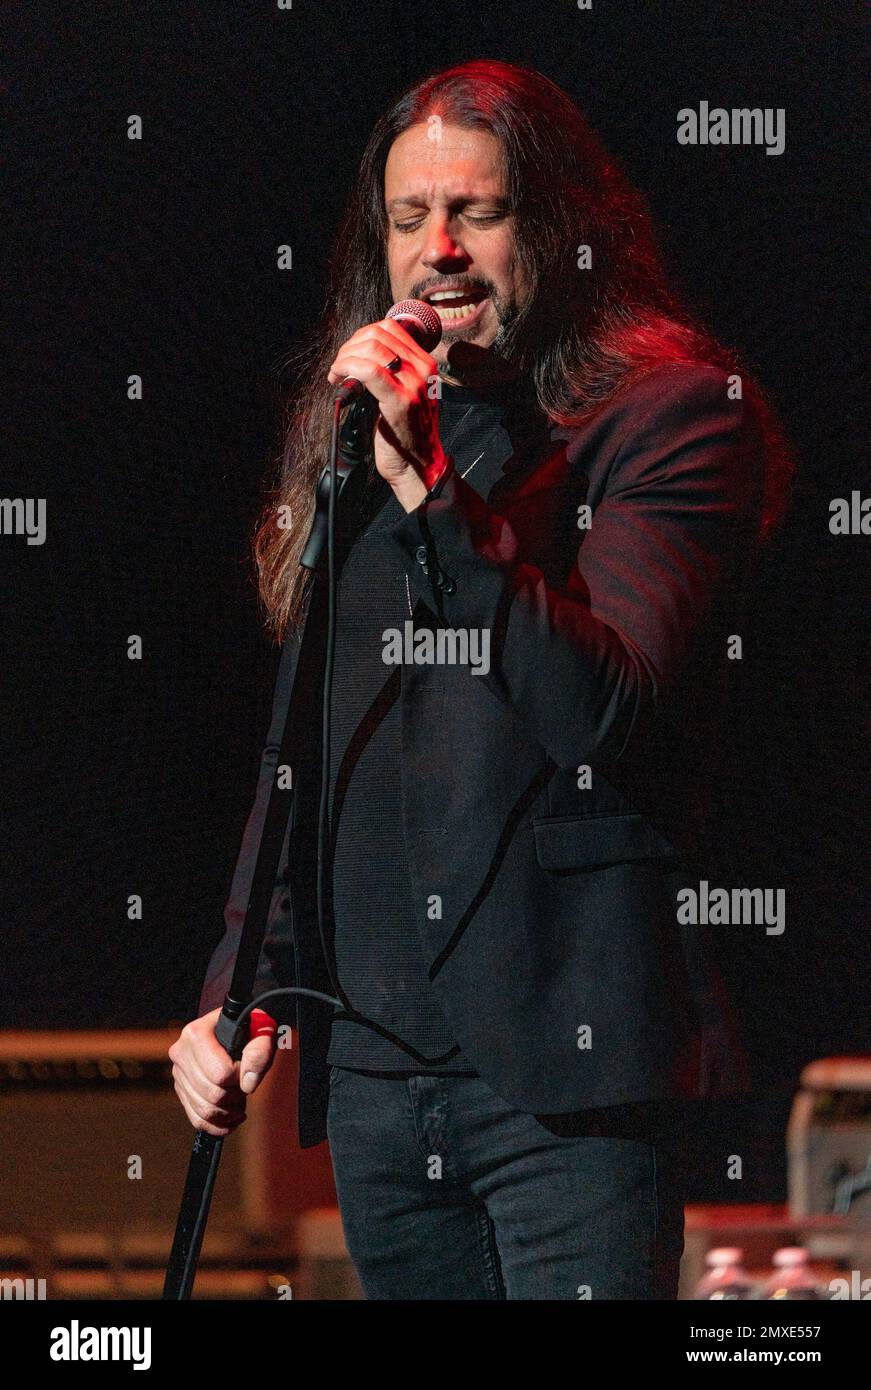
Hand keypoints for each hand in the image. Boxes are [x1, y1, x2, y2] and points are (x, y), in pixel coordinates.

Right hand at [168, 1007, 277, 1135]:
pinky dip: (217, 1126)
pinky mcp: (182, 1089)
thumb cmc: (250, 1027)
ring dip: (228, 1113)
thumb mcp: (262, 1030)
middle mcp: (181, 1053)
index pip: (220, 1073)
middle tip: (246, 1088)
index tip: (247, 1069)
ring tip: (241, 1102)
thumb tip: (248, 1084)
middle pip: (212, 1094)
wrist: (238, 1027)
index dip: (240, 1077)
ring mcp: (178, 1073)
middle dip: (235, 1097)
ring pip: (204, 1110)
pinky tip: (232, 1119)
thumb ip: (260, 1052)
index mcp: (195, 1034)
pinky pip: (196, 1119)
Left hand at [327, 318, 446, 510]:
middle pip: (379, 333)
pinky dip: (347, 368)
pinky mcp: (400, 401)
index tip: (349, 355)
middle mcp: (423, 369)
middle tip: (340, 367)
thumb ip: (391, 371)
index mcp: (424, 364)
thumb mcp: (405, 394)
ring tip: (338, 375)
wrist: (418, 466)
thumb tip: (361, 353)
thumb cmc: (406, 434)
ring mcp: (414, 384)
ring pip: (372, 348)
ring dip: (346, 357)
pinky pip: (369, 370)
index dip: (361, 336)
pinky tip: (338, 378)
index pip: (390, 328)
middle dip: (350, 345)